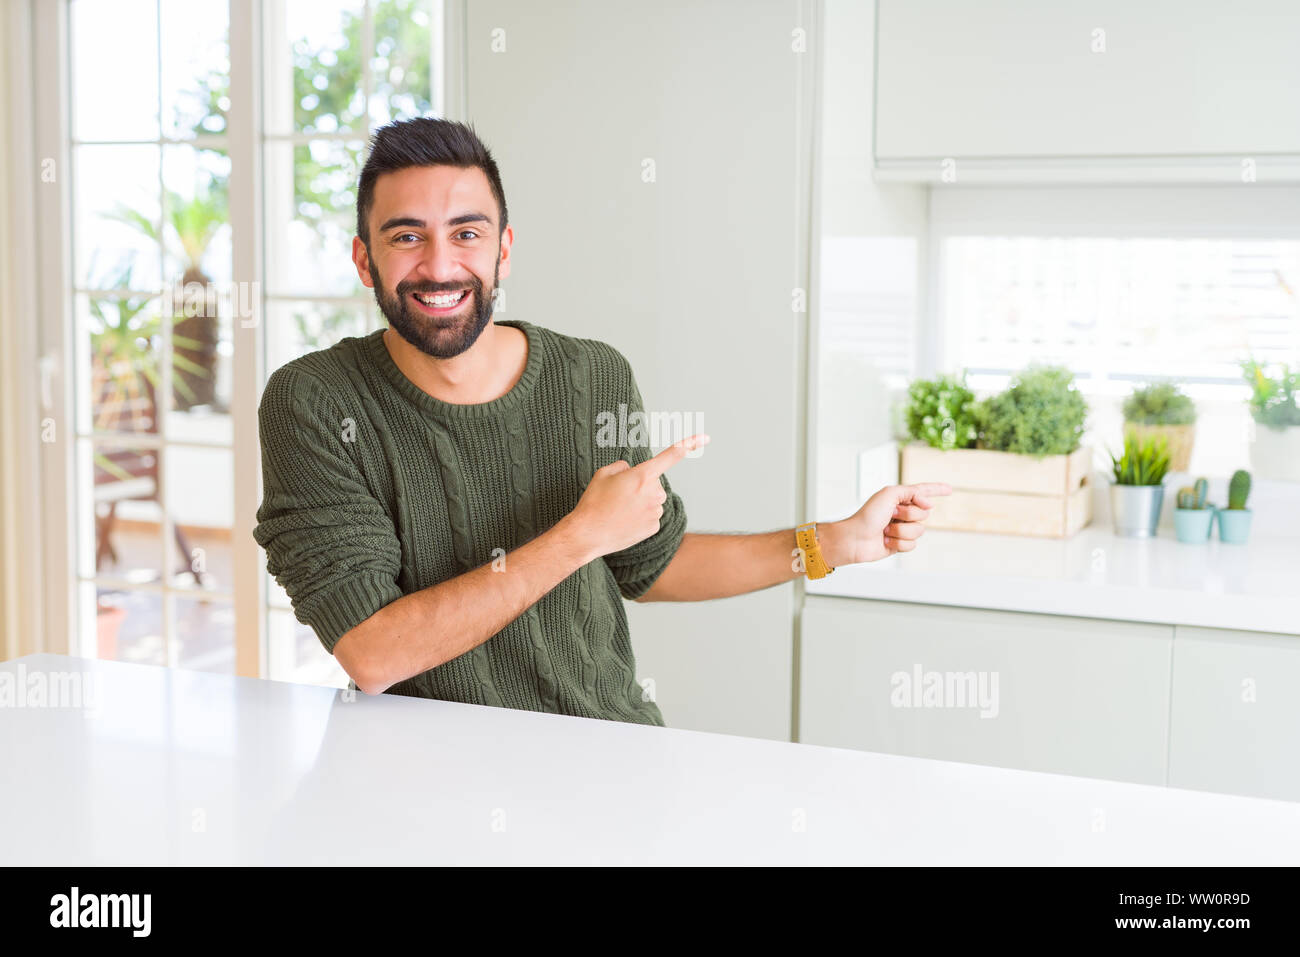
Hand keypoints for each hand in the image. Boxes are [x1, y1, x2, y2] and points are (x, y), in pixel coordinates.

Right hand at [567, 433, 709, 559]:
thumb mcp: (603, 474)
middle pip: (654, 483)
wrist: (588, 534)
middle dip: (641, 486)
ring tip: (619, 510)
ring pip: (653, 501)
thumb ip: (623, 466)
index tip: (705, 437)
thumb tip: (631, 471)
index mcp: (643, 475)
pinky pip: (651, 516)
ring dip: (640, 502)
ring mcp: (656, 512)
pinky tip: (624, 521)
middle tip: (618, 496)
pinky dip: (640, 517)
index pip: (671, 455)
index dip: (689, 444)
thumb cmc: (594, 502)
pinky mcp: (654, 527)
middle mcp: (654, 493)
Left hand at [820, 482, 951, 565]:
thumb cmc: (867, 516)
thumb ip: (911, 492)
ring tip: (885, 530)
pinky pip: (912, 544)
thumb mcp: (888, 494)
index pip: (922, 491)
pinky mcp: (900, 543)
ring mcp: (902, 528)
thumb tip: (928, 504)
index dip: (936, 490)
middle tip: (891, 515)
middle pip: (924, 513)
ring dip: (901, 530)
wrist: (855, 539)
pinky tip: (886, 541)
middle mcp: (902, 512)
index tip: (949, 489)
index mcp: (899, 498)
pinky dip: (899, 543)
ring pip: (919, 530)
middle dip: (908, 515)